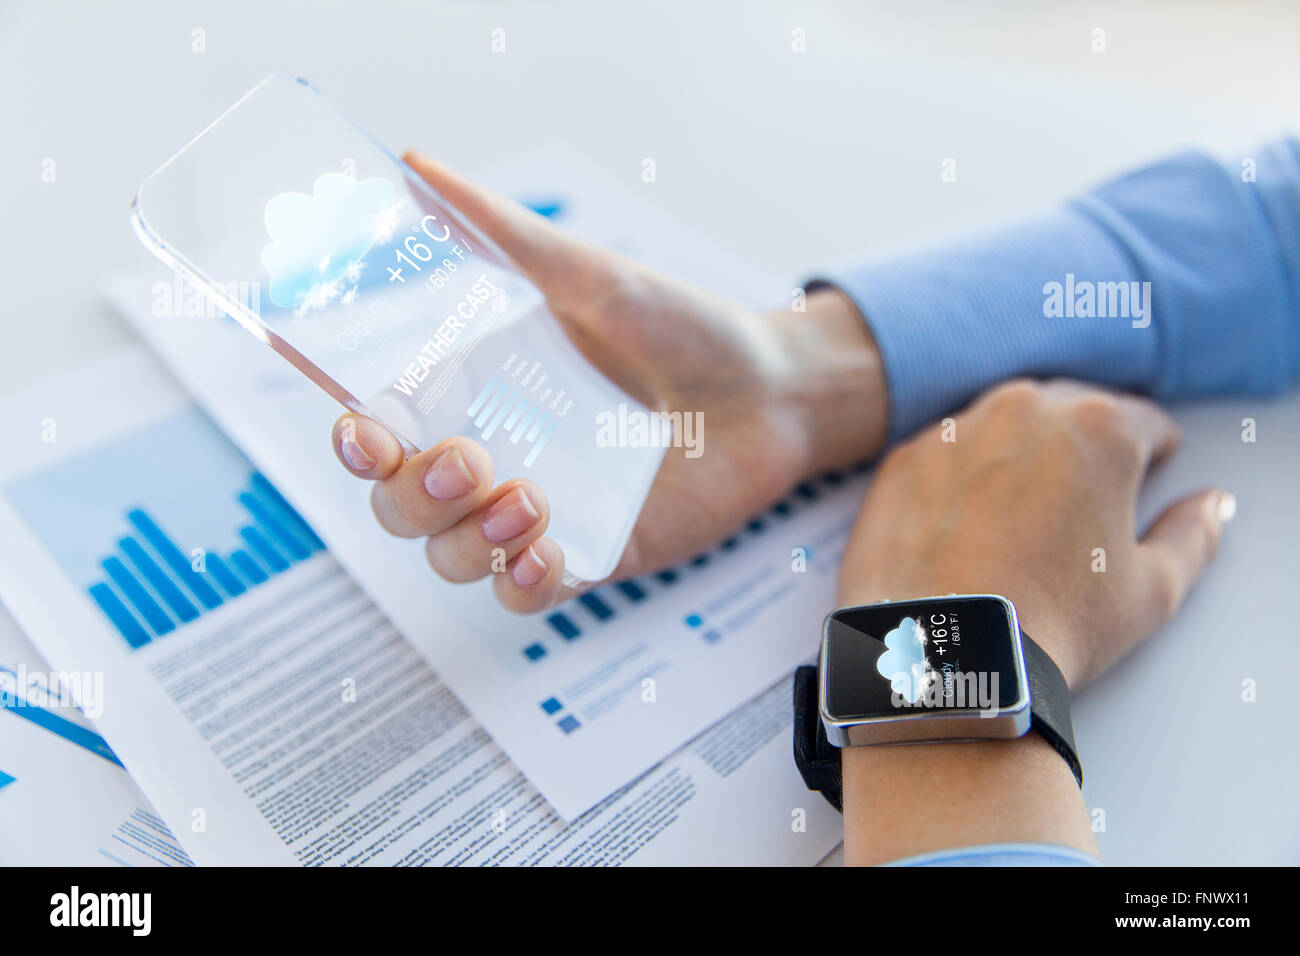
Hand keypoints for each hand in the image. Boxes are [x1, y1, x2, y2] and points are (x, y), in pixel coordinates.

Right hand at [333, 152, 885, 611]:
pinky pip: (526, 595)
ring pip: (451, 558)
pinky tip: (546, 554)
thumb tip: (416, 167)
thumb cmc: (680, 325)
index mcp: (474, 393)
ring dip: (467, 540)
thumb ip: (502, 233)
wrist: (771, 388)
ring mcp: (537, 513)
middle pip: (400, 507)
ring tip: (529, 499)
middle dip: (413, 496)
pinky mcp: (590, 555)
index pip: (380, 434)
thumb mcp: (589, 274)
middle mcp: (493, 457)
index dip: (357, 444)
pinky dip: (521, 584)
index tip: (368, 432)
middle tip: (469, 460)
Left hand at [836, 379, 1233, 863]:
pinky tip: (963, 529)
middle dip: (1082, 452)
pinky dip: (958, 479)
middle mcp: (1024, 409)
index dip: (1151, 460)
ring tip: (1018, 523)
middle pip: (1070, 413)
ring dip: (1017, 457)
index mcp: (1099, 427)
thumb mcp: (1152, 589)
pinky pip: (945, 454)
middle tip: (1078, 512)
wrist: (947, 657)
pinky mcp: (903, 460)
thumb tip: (1212, 504)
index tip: (1137, 491)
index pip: (1144, 423)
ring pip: (1002, 426)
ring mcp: (954, 429)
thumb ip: (1194, 533)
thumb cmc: (1056, 624)